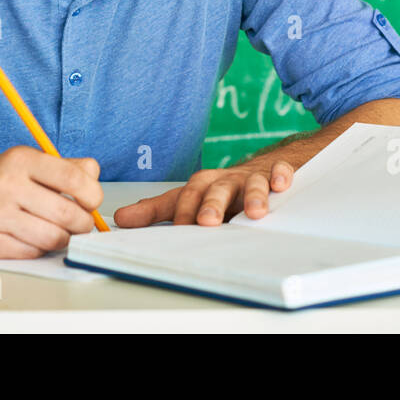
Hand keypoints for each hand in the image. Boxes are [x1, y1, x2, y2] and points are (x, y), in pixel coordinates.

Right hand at [0, 146, 102, 257]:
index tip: (92, 201)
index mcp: (20, 160)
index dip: (92, 194)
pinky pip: (33, 253)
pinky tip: (31, 238)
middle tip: (80, 224)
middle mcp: (6, 185)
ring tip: (56, 231)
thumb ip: (64, 166)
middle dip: (82, 224)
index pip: (73, 177)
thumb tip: (94, 175)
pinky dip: (39, 249)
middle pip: (67, 214)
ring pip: (53, 238)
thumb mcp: (25, 163)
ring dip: (62, 239)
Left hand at [113, 160, 294, 227]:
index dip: (183, 212)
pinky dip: (280, 176)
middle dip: (212, 205)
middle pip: (216, 189)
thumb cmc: (221, 190)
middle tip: (208, 222)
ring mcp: (251, 177)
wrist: (259, 169)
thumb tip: (119, 219)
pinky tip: (280, 186)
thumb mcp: (188, 198)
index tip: (179, 231)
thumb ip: (156, 210)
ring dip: (252, 196)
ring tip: (255, 213)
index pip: (187, 196)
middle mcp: (225, 180)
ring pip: (251, 183)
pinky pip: (280, 172)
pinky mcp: (276, 174)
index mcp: (202, 185)